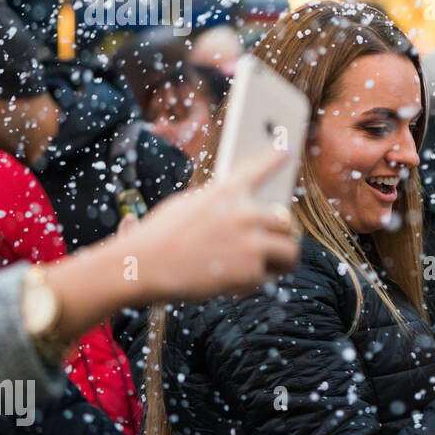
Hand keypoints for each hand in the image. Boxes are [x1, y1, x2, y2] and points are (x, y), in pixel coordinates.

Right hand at [116, 149, 301, 300]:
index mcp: (227, 191)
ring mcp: (251, 241)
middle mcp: (245, 213)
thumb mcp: (186, 206)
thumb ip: (216, 204)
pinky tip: (239, 284)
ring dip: (283, 258)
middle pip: (285, 219)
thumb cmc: (158, 237)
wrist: (144, 265)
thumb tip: (237, 208)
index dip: (276, 157)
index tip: (288, 150)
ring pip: (290, 249)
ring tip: (275, 264)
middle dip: (283, 232)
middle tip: (277, 241)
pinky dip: (257, 282)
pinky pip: (270, 276)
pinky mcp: (251, 270)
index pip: (260, 167)